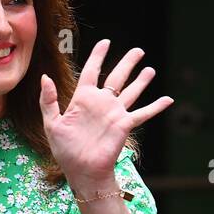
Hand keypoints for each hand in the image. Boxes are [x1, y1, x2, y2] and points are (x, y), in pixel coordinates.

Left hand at [39, 39, 173, 187]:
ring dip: (141, 80)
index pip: (91, 71)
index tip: (105, 42)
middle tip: (138, 50)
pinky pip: (143, 113)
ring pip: (131, 91)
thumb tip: (45, 77)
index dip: (98, 56)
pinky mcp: (125, 125)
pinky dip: (156, 106)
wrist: (82, 171)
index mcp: (83, 99)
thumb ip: (48, 101)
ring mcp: (115, 113)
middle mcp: (101, 103)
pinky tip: (168, 99)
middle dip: (128, 63)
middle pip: (117, 77)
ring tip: (150, 69)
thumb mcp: (52, 124)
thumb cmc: (65, 151)